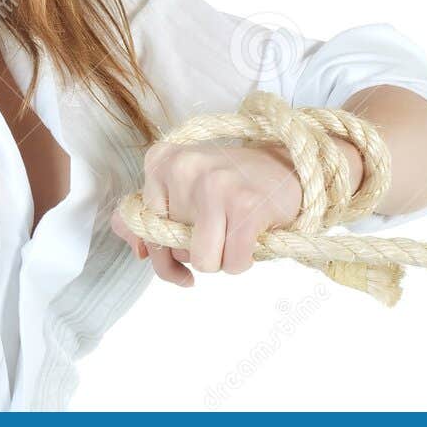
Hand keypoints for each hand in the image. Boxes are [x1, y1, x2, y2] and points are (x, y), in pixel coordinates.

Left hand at [109, 141, 302, 286]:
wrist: (286, 166)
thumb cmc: (229, 185)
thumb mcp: (181, 189)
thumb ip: (150, 219)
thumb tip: (139, 252)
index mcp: (160, 162)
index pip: (143, 227)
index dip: (164, 248)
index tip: (184, 242)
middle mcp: (182, 168)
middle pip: (174, 248)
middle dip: (198, 249)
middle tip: (219, 226)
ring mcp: (214, 185)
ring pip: (203, 261)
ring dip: (221, 259)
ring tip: (233, 232)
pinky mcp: (245, 205)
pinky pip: (232, 264)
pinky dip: (242, 261)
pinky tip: (251, 237)